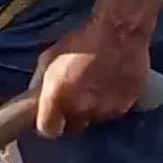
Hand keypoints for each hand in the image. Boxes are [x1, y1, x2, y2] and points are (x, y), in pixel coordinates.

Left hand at [33, 16, 149, 138]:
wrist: (119, 32)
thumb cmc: (80, 41)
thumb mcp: (48, 58)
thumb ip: (40, 84)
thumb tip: (36, 101)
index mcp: (58, 97)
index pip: (48, 130)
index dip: (48, 124)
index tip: (49, 116)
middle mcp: (81, 109)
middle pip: (72, 127)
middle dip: (69, 117)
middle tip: (71, 99)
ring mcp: (105, 110)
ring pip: (93, 120)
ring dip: (90, 110)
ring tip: (92, 89)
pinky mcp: (126, 106)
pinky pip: (113, 112)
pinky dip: (109, 104)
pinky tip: (108, 86)